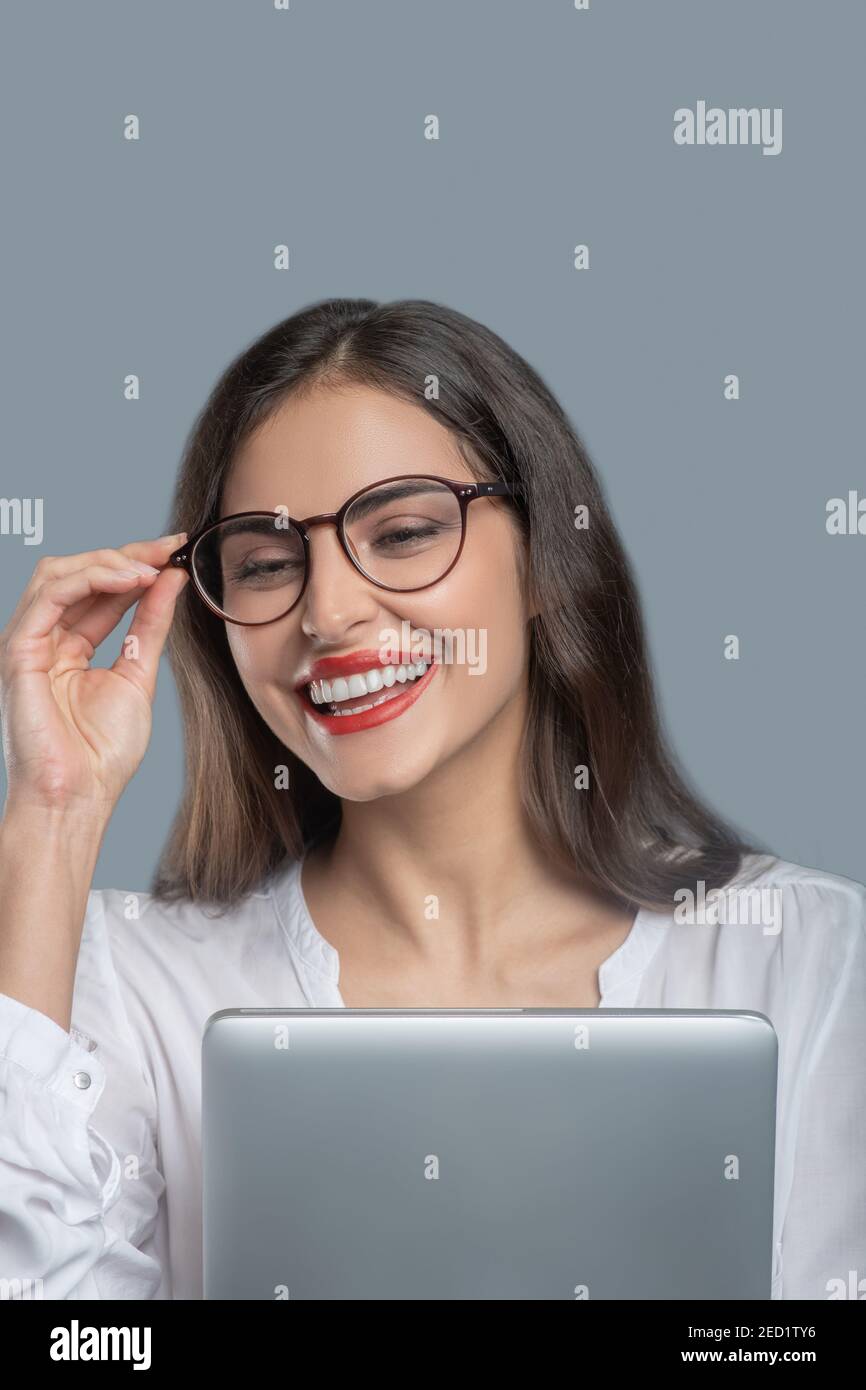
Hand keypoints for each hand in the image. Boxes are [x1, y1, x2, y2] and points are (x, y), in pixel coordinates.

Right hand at [0, 535, 188, 820]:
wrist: (78, 797)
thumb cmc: (101, 755)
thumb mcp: (138, 675)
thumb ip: (150, 625)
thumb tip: (171, 580)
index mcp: (69, 648)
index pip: (101, 591)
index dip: (137, 564)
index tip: (176, 548)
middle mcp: (45, 640)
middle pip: (79, 573)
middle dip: (126, 554)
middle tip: (169, 548)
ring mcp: (28, 644)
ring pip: (58, 574)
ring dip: (109, 561)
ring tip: (150, 568)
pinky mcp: (18, 651)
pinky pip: (49, 595)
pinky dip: (91, 578)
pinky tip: (129, 580)